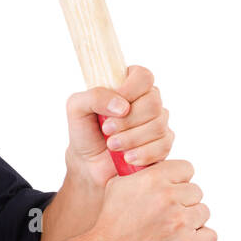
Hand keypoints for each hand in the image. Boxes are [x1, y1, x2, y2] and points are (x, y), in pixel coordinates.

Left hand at [65, 65, 173, 188]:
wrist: (88, 163)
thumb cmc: (84, 131)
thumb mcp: (77, 107)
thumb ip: (94, 96)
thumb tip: (122, 106)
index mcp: (128, 84)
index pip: (143, 76)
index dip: (131, 90)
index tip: (114, 107)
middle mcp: (147, 100)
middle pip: (153, 103)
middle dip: (127, 121)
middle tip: (107, 130)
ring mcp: (158, 121)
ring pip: (158, 126)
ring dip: (131, 139)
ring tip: (112, 145)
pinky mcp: (163, 143)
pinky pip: (163, 146)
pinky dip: (142, 153)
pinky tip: (127, 157)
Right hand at [86, 158, 216, 240]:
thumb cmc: (112, 223)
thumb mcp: (119, 186)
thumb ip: (144, 172)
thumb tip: (161, 163)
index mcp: (152, 178)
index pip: (186, 169)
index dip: (178, 181)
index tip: (169, 191)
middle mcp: (168, 197)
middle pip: (196, 191)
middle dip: (183, 202)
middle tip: (165, 216)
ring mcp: (179, 222)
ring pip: (203, 212)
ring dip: (190, 221)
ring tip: (169, 231)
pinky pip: (210, 235)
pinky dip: (199, 240)